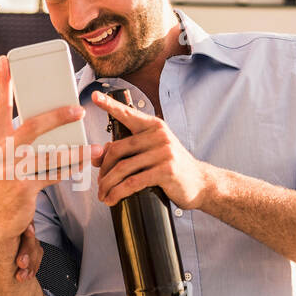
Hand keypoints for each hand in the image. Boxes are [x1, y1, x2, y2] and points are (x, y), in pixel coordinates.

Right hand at [0, 55, 101, 255]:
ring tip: (96, 148)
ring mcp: (12, 169)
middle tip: (79, 110)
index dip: (3, 82)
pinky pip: (53, 175)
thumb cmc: (7, 181)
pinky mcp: (24, 187)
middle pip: (32, 126)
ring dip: (76, 152)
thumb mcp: (8, 157)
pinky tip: (83, 166)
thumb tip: (54, 119)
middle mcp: (2, 150)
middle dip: (57, 116)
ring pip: (50, 154)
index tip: (6, 60)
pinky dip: (69, 171)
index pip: (0, 105)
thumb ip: (23, 138)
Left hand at [0, 208, 43, 282]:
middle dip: (28, 248)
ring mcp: (14, 240)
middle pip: (28, 232)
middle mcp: (8, 227)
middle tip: (21, 263)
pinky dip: (31, 267)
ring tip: (22, 276)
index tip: (27, 234)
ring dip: (32, 260)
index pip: (15, 216)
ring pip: (33, 246)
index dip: (25, 223)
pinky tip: (26, 276)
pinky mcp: (16, 253)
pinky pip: (31, 258)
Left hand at [90, 90, 211, 208]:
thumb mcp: (151, 152)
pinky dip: (119, 192)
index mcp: (154, 126)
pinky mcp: (166, 170)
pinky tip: (113, 199)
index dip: (110, 105)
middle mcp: (159, 135)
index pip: (128, 114)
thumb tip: (98, 157)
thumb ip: (128, 150)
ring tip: (103, 195)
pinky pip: (133, 182)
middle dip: (103, 169)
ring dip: (108, 184)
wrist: (201, 183)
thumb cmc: (172, 167)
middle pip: (117, 149)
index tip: (95, 96)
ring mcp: (163, 152)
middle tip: (99, 183)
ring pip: (123, 168)